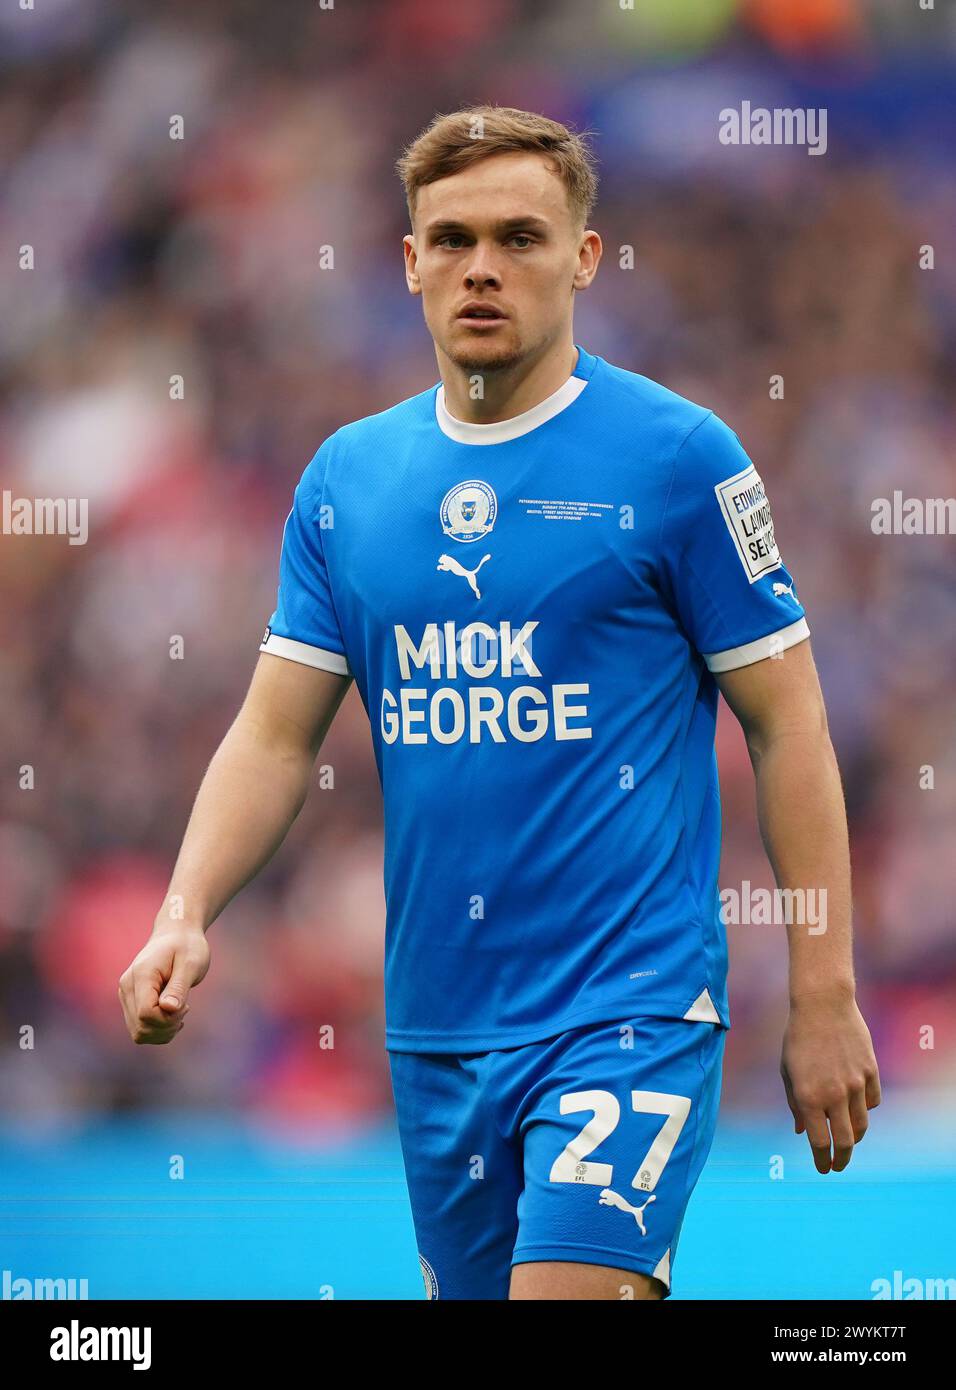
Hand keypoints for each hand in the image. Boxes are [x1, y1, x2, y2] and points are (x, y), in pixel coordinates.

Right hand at [118, 923, 209, 1044]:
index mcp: (141, 975)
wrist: (176, 935)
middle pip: (141, 1027)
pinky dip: (159, 1030)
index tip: (186, 1006)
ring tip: (179, 1012)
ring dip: (163, 1031)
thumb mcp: (191, 963)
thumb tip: (169, 1009)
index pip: (146, 1013)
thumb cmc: (187, 946)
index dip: (168, 1019)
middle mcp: (126, 986)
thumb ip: (179, 986)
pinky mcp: (130, 1002)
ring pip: (138, 1033)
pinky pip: (140, 1030)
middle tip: (185, 1008)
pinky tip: (172, 1016)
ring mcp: (125, 995)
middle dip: (167, 1026)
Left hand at [781, 990, 880, 1172]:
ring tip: (847, 1141)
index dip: (822, 1160)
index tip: (823, 1169)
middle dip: (841, 1159)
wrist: (823, 1005)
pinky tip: (857, 1108)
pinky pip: (872, 1101)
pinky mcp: (871, 1072)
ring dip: (854, 1137)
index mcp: (808, 1097)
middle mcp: (834, 1094)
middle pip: (844, 1142)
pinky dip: (865, 1109)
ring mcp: (855, 1083)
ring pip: (861, 1125)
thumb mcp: (788, 1071)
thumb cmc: (798, 1038)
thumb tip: (801, 1132)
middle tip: (838, 1166)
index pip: (819, 1142)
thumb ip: (795, 1104)